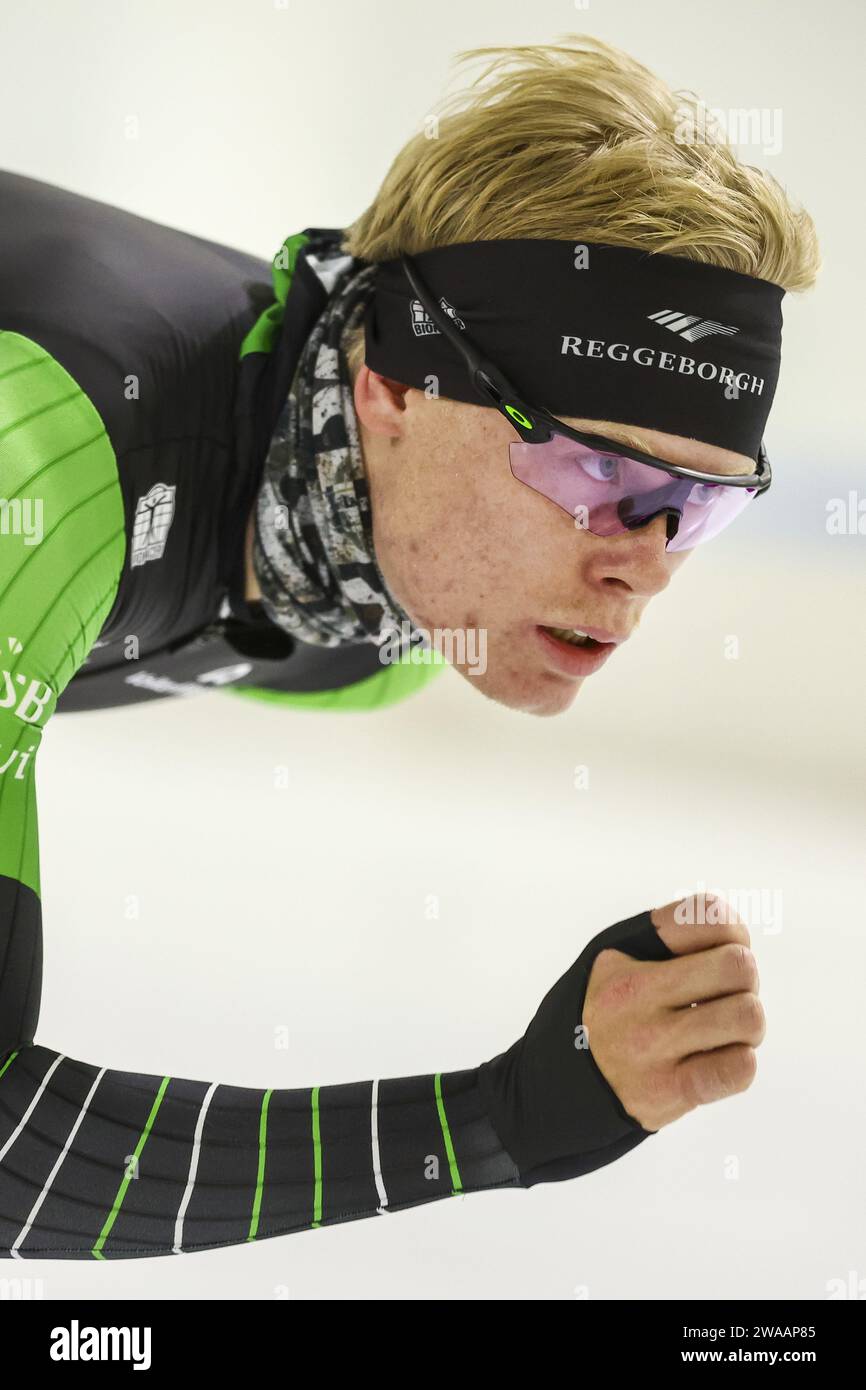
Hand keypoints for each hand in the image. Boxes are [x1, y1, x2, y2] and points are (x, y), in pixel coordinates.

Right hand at [584, 893, 765, 1132]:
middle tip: (722, 999)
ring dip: (746, 1027)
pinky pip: (740, 1069)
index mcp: (624, 958)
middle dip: (743, 982)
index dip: (730, 935)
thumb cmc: (602, 1015)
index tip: (711, 957)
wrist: (554, 1088)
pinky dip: (739, 1066)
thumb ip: (667, 936)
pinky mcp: (667, 1092)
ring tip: (720, 1034)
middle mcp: (635, 997)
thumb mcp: (611, 959)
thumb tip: (737, 941)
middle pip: (739, 966)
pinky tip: (715, 1064)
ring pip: (749, 1016)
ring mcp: (650, 1046)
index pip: (710, 916)